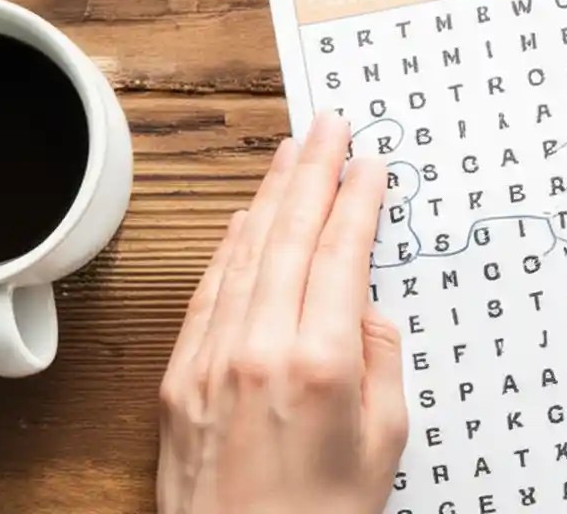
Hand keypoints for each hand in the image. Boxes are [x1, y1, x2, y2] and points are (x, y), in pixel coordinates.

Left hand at [157, 113, 408, 513]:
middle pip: (292, 234)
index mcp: (322, 363)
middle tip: (330, 126)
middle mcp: (261, 348)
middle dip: (314, 171)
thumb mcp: (384, 441)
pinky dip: (230, 245)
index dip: (358, 200)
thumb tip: (365, 310)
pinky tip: (244, 217)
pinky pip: (210, 289)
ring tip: (292, 151)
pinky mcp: (181, 377)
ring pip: (246, 251)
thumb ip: (381, 361)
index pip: (342, 253)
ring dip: (271, 194)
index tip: (370, 164)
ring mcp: (213, 358)